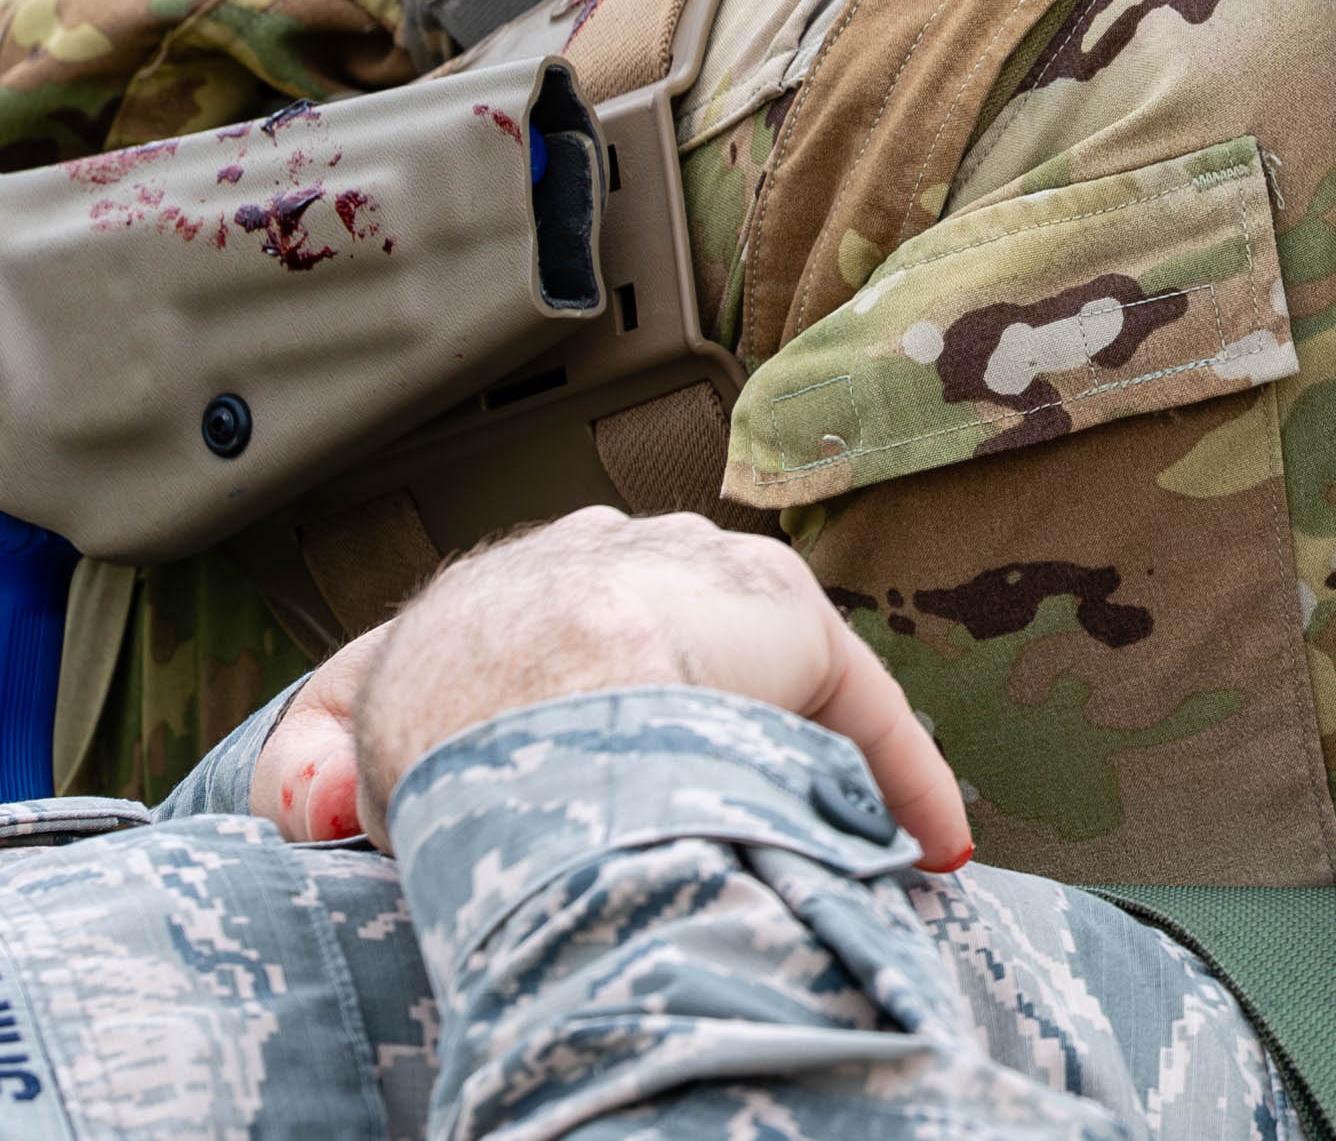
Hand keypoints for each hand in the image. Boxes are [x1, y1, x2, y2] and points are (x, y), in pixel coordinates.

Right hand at [261, 508, 970, 867]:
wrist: (515, 696)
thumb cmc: (429, 735)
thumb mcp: (345, 746)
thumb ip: (355, 757)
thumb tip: (345, 804)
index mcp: (512, 579)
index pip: (562, 622)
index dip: (582, 692)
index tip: (604, 748)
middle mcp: (614, 547)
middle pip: (672, 626)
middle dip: (697, 702)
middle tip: (713, 798)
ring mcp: (706, 567)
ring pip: (767, 666)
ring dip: (791, 749)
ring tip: (816, 838)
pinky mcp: (790, 612)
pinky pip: (859, 704)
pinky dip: (898, 776)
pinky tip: (936, 841)